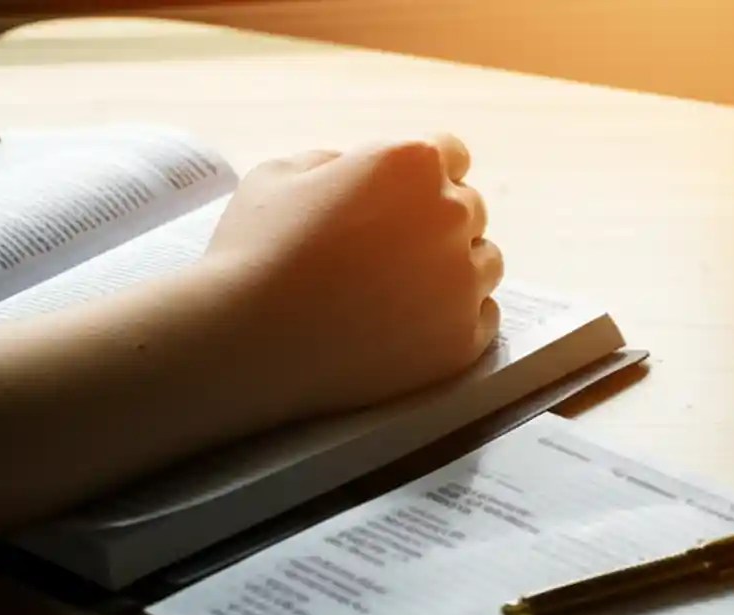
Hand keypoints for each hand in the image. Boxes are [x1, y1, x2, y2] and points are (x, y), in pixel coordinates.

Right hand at [206, 134, 501, 415]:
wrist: (248, 342)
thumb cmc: (256, 251)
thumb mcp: (280, 173)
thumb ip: (335, 161)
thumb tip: (358, 173)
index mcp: (411, 163)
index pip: (451, 153)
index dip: (421, 175)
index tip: (400, 198)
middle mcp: (450, 215)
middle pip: (469, 208)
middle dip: (435, 222)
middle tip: (387, 252)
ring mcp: (462, 282)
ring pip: (485, 263)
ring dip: (453, 270)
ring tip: (399, 291)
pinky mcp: (462, 341)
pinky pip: (482, 318)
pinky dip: (453, 319)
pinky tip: (409, 325)